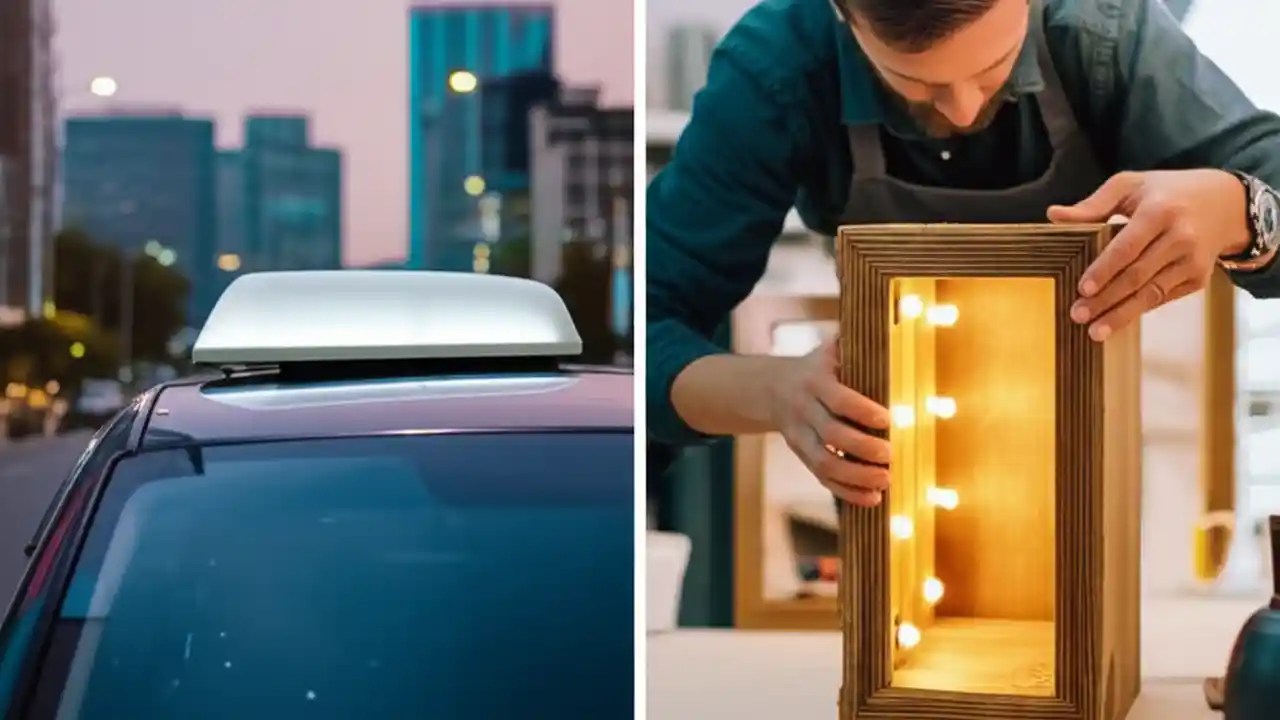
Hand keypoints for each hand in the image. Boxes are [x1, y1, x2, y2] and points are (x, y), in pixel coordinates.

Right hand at [769, 337, 891, 506]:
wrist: (772, 389)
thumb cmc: (817, 368)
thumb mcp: (829, 350)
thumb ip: (851, 342)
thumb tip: (886, 324)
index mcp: (814, 381)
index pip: (839, 399)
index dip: (863, 411)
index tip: (888, 420)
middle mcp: (804, 411)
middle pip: (832, 435)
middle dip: (864, 449)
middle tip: (891, 456)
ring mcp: (800, 438)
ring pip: (825, 464)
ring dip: (857, 477)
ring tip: (886, 480)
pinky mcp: (803, 456)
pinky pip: (822, 479)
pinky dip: (847, 492)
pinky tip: (872, 498)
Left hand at [1046, 169, 1249, 340]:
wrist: (1226, 202)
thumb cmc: (1167, 192)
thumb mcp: (1132, 185)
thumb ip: (1093, 203)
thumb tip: (1053, 215)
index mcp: (1160, 211)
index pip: (1127, 247)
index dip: (1104, 270)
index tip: (1083, 288)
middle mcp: (1181, 238)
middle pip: (1137, 275)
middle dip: (1106, 299)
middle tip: (1077, 315)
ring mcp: (1193, 261)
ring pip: (1151, 293)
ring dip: (1122, 315)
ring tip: (1094, 331)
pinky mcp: (1199, 278)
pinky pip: (1163, 298)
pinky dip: (1139, 310)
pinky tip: (1117, 321)